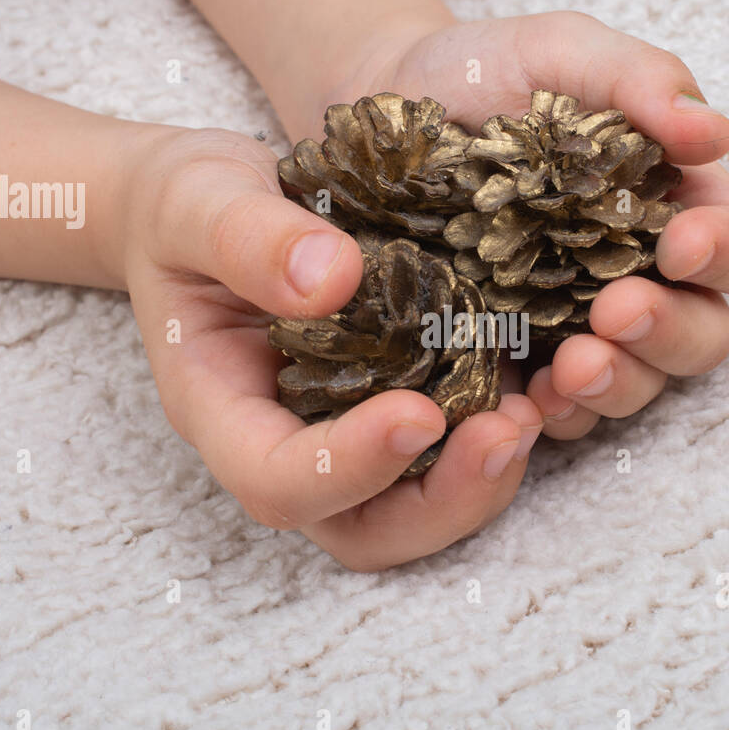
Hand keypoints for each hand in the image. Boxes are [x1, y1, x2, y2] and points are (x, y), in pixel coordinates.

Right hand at [118, 127, 541, 569]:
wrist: (214, 205)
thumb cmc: (189, 206)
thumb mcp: (197, 199)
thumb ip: (247, 237)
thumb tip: (332, 281)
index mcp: (223, 410)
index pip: (276, 481)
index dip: (348, 468)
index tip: (419, 413)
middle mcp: (291, 443)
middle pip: (363, 530)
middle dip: (441, 503)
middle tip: (506, 432)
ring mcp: (351, 432)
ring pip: (417, 508)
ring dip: (482, 480)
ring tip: (531, 411)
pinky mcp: (403, 401)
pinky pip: (453, 453)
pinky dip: (498, 435)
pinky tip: (538, 382)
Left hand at [315, 11, 728, 440]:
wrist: (380, 115)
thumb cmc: (484, 74)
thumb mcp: (560, 52)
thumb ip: (638, 79)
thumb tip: (715, 132)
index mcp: (671, 206)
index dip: (728, 253)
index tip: (682, 242)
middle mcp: (637, 277)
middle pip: (702, 334)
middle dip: (669, 332)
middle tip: (616, 311)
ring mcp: (577, 329)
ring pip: (636, 385)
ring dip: (617, 384)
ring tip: (571, 367)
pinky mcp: (514, 363)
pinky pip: (553, 412)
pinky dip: (548, 415)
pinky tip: (524, 404)